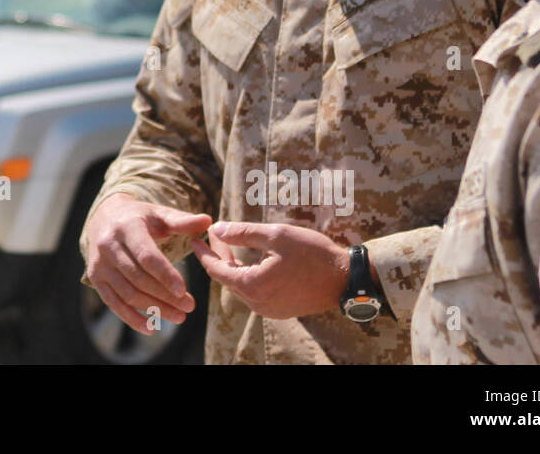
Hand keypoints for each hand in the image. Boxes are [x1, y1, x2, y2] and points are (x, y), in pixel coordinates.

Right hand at [83, 194, 212, 333]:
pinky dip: (131, 318)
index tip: (184, 290)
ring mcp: (100, 264)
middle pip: (138, 278)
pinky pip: (113, 303)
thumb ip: (182, 221)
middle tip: (189, 307)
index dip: (165, 274)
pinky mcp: (95, 278)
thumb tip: (208, 221)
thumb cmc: (140, 218)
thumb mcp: (159, 214)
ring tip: (178, 317)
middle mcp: (108, 245)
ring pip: (127, 293)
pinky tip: (150, 328)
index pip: (146, 256)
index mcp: (126, 227)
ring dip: (153, 309)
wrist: (104, 218)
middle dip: (165, 296)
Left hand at [190, 221, 350, 319]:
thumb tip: (216, 229)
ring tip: (230, 242)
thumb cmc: (313, 254)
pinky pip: (254, 292)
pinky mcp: (279, 310)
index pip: (216, 269)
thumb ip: (242, 233)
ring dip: (233, 265)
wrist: (346, 279)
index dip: (204, 252)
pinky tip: (249, 259)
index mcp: (252, 285)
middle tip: (215, 233)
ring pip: (240, 285)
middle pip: (227, 277)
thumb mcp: (276, 235)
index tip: (194, 237)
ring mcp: (269, 309)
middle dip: (219, 255)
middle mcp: (257, 303)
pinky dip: (247, 275)